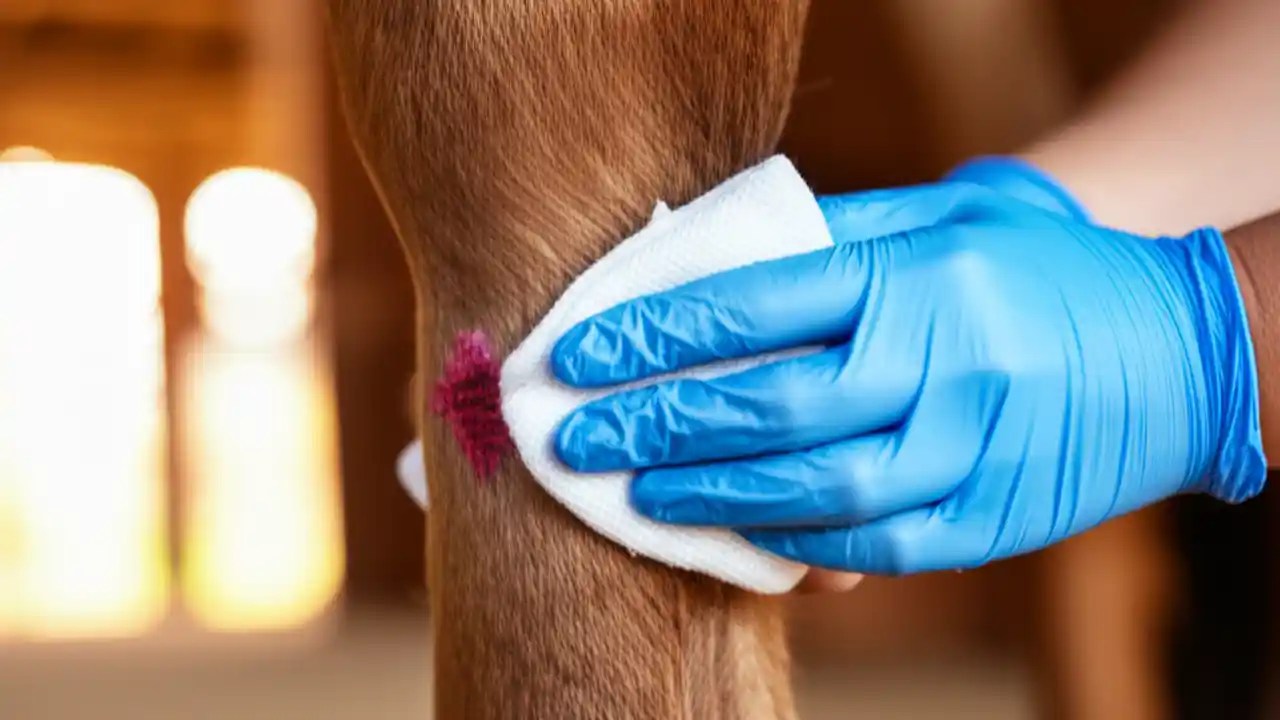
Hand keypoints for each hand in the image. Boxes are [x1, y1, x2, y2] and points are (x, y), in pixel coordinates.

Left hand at [550, 184, 1264, 575]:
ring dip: (712, 498)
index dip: (655, 334)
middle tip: (576, 439)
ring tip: (636, 496)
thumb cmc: (1046, 268)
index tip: (577, 357)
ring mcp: (971, 449)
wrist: (1183, 348)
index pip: (755, 308)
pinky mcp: (993, 518)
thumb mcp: (947, 218)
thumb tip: (717, 263)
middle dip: (657, 425)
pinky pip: (878, 546)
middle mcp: (943, 364)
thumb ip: (837, 237)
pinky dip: (798, 543)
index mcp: (918, 278)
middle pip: (769, 407)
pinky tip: (736, 532)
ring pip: (816, 490)